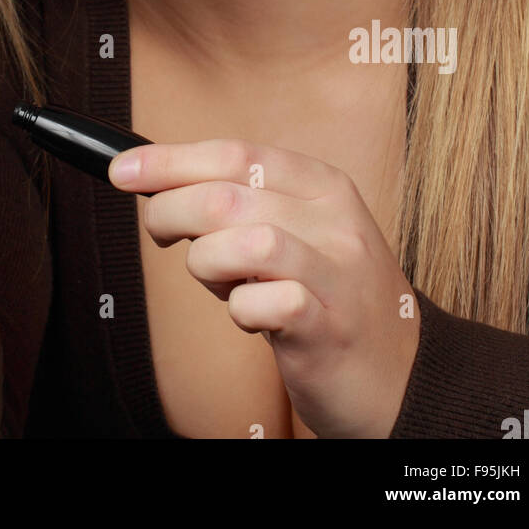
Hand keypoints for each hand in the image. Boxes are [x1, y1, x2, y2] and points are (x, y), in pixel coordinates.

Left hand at [108, 138, 420, 437]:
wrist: (406, 376)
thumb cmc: (332, 298)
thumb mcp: (301, 232)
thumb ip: (244, 203)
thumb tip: (158, 181)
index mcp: (325, 185)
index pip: (235, 152)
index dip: (171, 159)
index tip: (123, 170)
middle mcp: (335, 221)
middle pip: (227, 194)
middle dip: (170, 211)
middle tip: (161, 233)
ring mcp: (337, 274)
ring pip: (242, 241)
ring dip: (206, 263)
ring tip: (220, 282)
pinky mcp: (329, 328)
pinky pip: (261, 304)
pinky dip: (238, 309)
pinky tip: (250, 315)